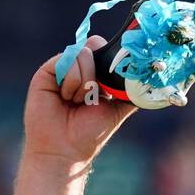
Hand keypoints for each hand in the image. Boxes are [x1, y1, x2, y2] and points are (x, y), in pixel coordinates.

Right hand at [23, 35, 135, 167]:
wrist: (66, 149)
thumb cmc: (90, 133)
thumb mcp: (118, 109)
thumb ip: (130, 92)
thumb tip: (147, 80)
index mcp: (95, 74)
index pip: (103, 48)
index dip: (110, 57)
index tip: (112, 83)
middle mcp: (78, 68)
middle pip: (93, 45)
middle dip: (99, 73)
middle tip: (94, 96)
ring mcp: (62, 68)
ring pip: (82, 54)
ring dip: (86, 82)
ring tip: (78, 101)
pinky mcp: (47, 72)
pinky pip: (66, 60)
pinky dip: (72, 81)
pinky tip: (66, 98)